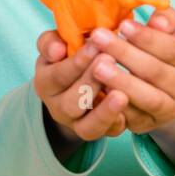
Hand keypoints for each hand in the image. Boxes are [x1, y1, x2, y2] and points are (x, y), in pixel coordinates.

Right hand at [33, 29, 128, 144]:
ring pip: (87, 126)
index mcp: (45, 84)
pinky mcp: (98, 131)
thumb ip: (50, 42)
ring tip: (121, 94)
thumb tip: (57, 50)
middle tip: (110, 61)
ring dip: (105, 111)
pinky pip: (107, 133)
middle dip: (90, 84)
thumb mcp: (55, 45)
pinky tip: (129, 107)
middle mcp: (58, 108)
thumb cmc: (67, 57)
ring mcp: (77, 124)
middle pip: (70, 104)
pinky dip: (117, 122)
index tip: (95, 45)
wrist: (75, 82)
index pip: (58, 76)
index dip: (77, 62)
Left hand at [87, 8, 174, 139]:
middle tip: (98, 38)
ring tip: (97, 66)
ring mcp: (171, 111)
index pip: (171, 48)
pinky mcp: (150, 126)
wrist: (165, 90)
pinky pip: (132, 118)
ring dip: (120, 82)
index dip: (147, 37)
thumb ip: (165, 20)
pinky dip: (114, 105)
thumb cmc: (161, 51)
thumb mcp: (168, 32)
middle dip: (125, 54)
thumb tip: (158, 19)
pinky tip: (97, 90)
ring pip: (147, 98)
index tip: (122, 25)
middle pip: (156, 72)